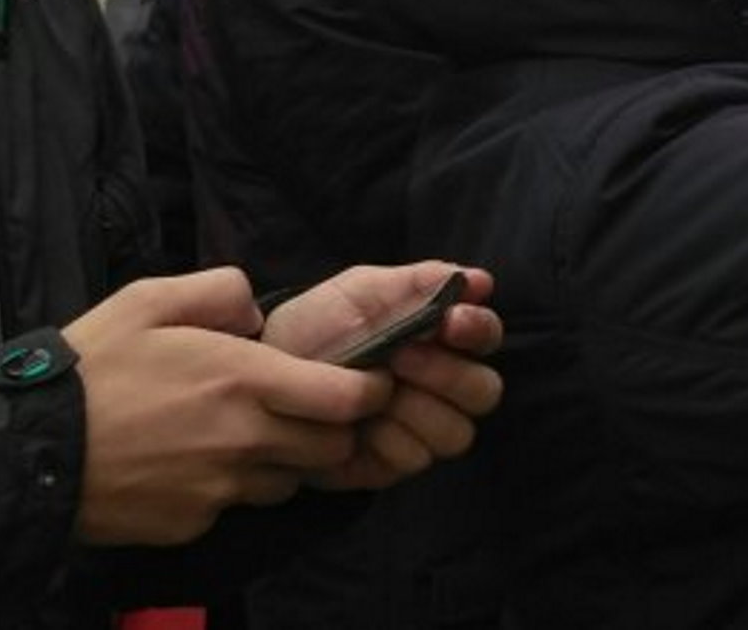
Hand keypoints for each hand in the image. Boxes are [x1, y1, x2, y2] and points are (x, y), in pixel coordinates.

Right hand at [64, 269, 389, 545]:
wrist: (26, 454)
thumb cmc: (90, 369)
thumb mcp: (149, 299)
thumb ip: (219, 291)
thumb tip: (255, 310)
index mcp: (244, 380)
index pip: (350, 399)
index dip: (371, 391)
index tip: (367, 381)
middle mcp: (245, 440)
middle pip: (334, 448)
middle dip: (337, 429)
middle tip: (312, 409)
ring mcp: (220, 489)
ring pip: (289, 481)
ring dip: (286, 460)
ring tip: (248, 434)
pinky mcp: (192, 524)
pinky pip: (237, 506)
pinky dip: (234, 487)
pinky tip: (197, 463)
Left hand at [262, 262, 505, 490]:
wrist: (260, 372)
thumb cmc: (317, 324)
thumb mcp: (362, 291)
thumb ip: (420, 282)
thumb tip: (480, 281)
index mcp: (441, 340)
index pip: (487, 337)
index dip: (479, 331)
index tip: (452, 322)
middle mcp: (441, 388)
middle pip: (483, 392)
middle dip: (449, 375)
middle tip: (402, 357)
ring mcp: (418, 430)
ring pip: (456, 433)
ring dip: (420, 409)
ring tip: (377, 390)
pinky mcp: (389, 466)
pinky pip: (413, 460)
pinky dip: (389, 440)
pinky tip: (360, 424)